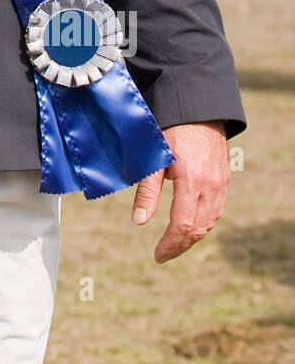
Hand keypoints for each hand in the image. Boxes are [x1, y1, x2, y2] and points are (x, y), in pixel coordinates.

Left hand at [131, 121, 229, 262]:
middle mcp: (211, 185)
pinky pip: (216, 210)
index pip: (184, 224)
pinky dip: (203, 222)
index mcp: (192, 180)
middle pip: (199, 228)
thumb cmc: (169, 130)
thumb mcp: (154, 158)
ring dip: (193, 236)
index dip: (171, 244)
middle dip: (181, 245)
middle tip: (163, 254)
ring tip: (173, 243)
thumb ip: (147, 191)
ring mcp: (221, 183)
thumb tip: (138, 222)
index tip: (157, 255)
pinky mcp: (224, 179)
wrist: (197, 108)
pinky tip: (190, 224)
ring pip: (210, 221)